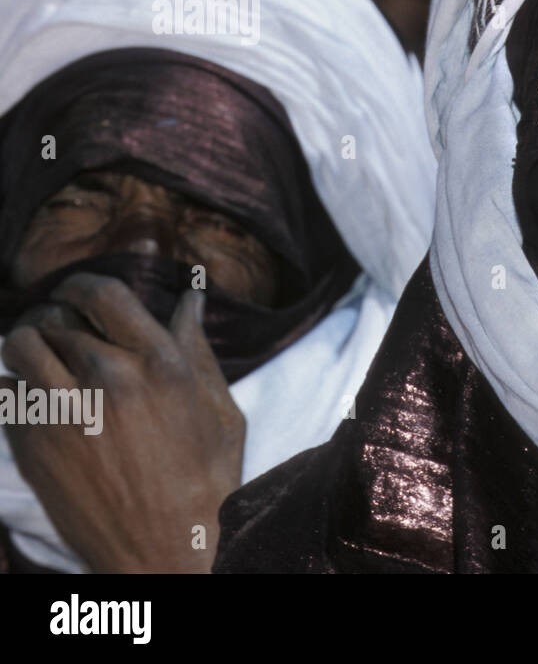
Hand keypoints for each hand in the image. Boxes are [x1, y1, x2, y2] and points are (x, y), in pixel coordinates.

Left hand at [0, 273, 243, 572]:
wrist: (167, 548)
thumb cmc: (205, 480)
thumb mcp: (219, 410)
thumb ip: (197, 350)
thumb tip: (191, 301)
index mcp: (161, 363)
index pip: (102, 293)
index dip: (82, 285)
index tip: (78, 292)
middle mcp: (110, 378)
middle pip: (56, 317)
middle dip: (55, 317)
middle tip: (60, 329)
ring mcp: (66, 411)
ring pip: (19, 345)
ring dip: (27, 344)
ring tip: (38, 356)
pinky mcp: (34, 444)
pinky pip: (2, 389)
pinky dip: (11, 385)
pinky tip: (32, 396)